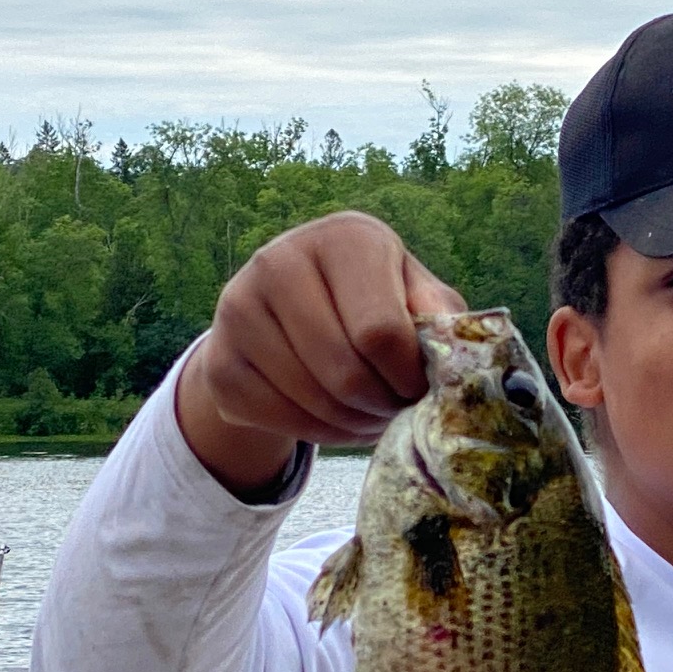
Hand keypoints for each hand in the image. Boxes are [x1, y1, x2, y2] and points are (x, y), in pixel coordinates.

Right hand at [176, 211, 465, 494]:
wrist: (290, 314)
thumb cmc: (371, 301)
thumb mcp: (414, 296)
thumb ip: (440, 319)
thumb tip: (454, 357)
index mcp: (345, 237)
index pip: (382, 333)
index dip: (408, 377)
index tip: (417, 384)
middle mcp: (280, 260)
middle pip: (345, 373)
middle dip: (381, 404)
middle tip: (393, 406)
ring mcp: (238, 308)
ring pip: (313, 402)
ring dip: (353, 423)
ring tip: (368, 410)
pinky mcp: (218, 360)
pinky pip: (279, 422)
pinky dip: (318, 434)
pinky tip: (332, 416)